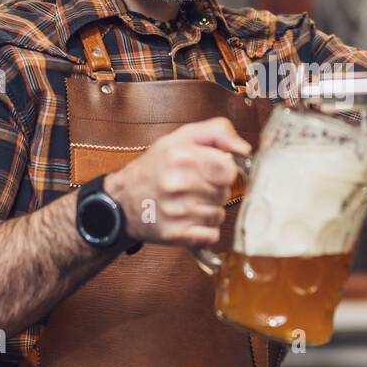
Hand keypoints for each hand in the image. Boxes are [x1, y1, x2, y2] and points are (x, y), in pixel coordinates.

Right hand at [102, 117, 250, 247]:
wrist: (121, 201)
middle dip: (215, 189)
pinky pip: (212, 234)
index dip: (226, 169)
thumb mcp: (181, 137)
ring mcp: (178, 212)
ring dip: (209, 209)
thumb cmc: (155, 167)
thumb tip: (245, 149)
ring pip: (219, 214)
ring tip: (188, 201)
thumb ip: (217, 132)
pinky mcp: (177, 235)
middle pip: (225, 192)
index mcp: (182, 157)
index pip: (229, 168)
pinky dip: (205, 229)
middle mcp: (179, 184)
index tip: (214, 169)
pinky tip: (189, 219)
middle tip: (195, 185)